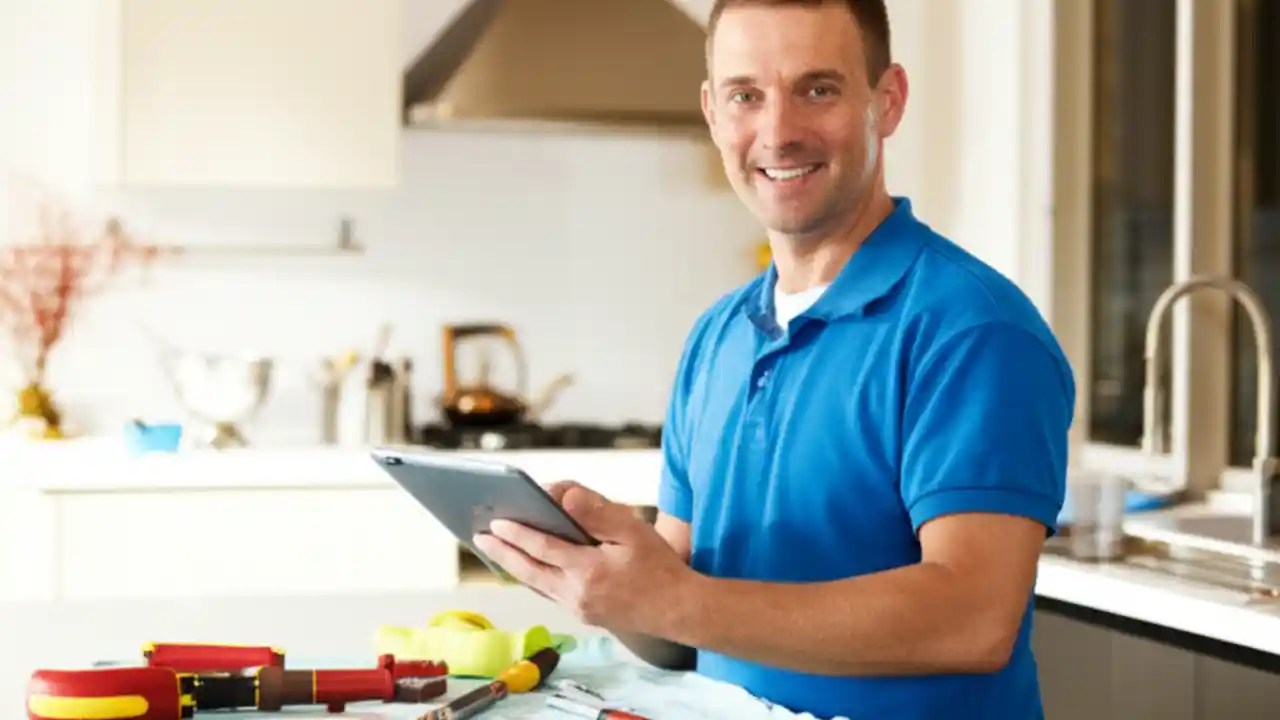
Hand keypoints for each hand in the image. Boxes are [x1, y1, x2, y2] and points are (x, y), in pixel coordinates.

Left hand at [472, 481, 695, 635]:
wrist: (680, 610)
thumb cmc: (660, 566)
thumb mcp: (633, 530)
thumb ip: (595, 511)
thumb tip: (560, 495)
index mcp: (588, 571)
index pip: (541, 548)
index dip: (516, 533)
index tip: (495, 521)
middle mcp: (576, 594)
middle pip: (528, 571)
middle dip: (502, 552)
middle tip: (479, 536)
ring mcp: (578, 608)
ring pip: (536, 584)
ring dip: (513, 566)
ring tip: (494, 549)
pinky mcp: (584, 614)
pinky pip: (549, 593)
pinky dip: (533, 577)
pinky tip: (527, 566)